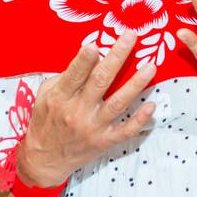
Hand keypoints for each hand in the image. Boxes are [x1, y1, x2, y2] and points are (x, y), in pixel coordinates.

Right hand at [16, 30, 156, 188]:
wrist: (44, 159)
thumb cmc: (46, 121)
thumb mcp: (45, 96)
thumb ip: (64, 78)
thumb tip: (88, 59)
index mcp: (60, 97)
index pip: (74, 75)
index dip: (84, 60)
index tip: (96, 44)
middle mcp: (77, 111)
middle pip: (100, 81)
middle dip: (117, 57)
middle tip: (131, 37)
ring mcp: (93, 127)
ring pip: (118, 103)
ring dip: (136, 84)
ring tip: (151, 66)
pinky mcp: (104, 141)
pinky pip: (126, 130)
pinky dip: (140, 119)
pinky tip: (151, 105)